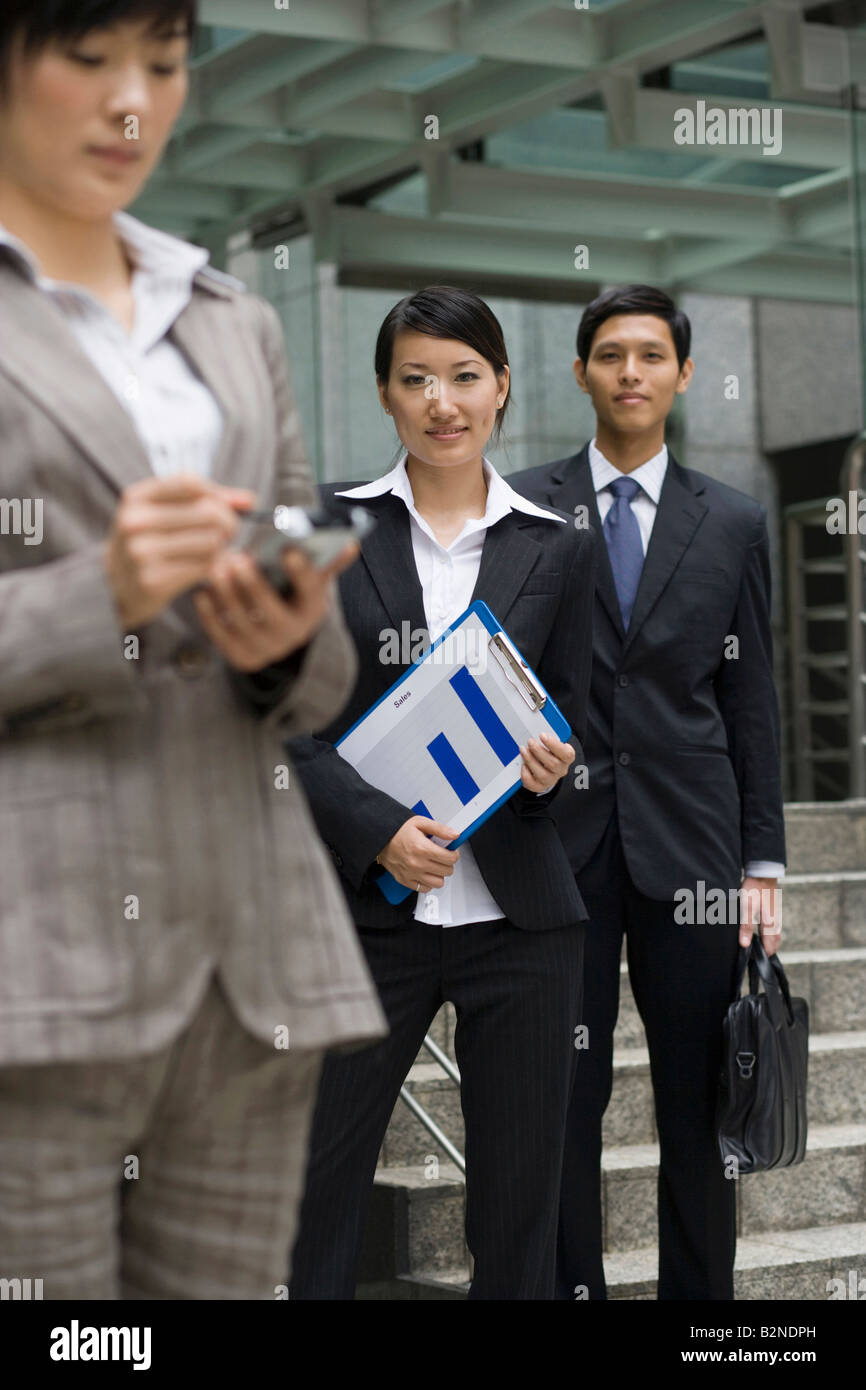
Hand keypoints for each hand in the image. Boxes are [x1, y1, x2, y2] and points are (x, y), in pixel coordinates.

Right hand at [104, 474, 255, 628]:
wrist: (113, 586)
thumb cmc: (148, 542)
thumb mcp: (163, 512)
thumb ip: (206, 500)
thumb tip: (249, 501)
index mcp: (135, 498)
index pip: (189, 482)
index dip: (217, 494)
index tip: (227, 506)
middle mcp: (135, 522)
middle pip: (207, 512)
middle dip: (228, 522)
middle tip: (228, 532)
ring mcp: (142, 553)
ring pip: (211, 541)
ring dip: (222, 547)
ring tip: (215, 550)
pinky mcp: (153, 581)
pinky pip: (204, 566)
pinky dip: (214, 566)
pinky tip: (206, 566)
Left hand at [193, 540, 358, 671]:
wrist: (275, 630)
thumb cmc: (290, 590)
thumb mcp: (308, 576)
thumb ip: (326, 558)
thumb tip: (352, 544)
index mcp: (313, 608)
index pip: (312, 591)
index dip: (301, 572)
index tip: (288, 550)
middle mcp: (294, 634)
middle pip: (273, 613)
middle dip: (254, 586)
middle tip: (237, 559)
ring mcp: (268, 649)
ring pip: (244, 624)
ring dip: (227, 597)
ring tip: (214, 570)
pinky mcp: (243, 657)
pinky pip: (223, 637)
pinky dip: (210, 615)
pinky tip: (202, 592)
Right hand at [377, 816, 459, 892]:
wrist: (379, 837)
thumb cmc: (398, 830)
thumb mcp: (420, 823)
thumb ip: (440, 829)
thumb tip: (455, 835)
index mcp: (422, 848)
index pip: (450, 859)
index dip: (454, 854)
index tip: (451, 852)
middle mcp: (417, 863)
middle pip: (447, 871)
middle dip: (448, 863)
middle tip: (443, 857)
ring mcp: (411, 874)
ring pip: (438, 883)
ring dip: (439, 875)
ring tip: (435, 866)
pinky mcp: (404, 880)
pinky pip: (424, 888)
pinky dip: (427, 882)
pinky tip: (425, 872)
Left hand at [519, 731, 575, 792]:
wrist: (548, 766)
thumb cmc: (549, 750)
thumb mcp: (551, 740)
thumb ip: (548, 732)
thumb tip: (536, 718)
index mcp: (567, 757)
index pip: (566, 753)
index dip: (554, 744)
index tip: (542, 735)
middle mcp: (561, 769)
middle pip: (553, 764)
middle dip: (539, 751)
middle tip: (530, 741)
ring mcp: (551, 779)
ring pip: (543, 774)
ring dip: (531, 761)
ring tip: (523, 750)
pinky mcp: (540, 786)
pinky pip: (533, 784)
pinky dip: (526, 775)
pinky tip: (523, 766)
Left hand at [739, 877, 780, 955]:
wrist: (762, 871)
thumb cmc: (754, 889)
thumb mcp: (747, 907)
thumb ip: (746, 926)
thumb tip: (745, 945)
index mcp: (770, 924)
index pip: (770, 946)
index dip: (764, 955)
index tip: (757, 962)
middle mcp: (775, 921)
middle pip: (774, 941)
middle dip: (768, 950)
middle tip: (759, 957)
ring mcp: (776, 914)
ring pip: (775, 934)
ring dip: (769, 942)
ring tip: (761, 947)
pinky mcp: (773, 909)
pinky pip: (773, 926)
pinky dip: (769, 933)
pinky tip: (762, 931)